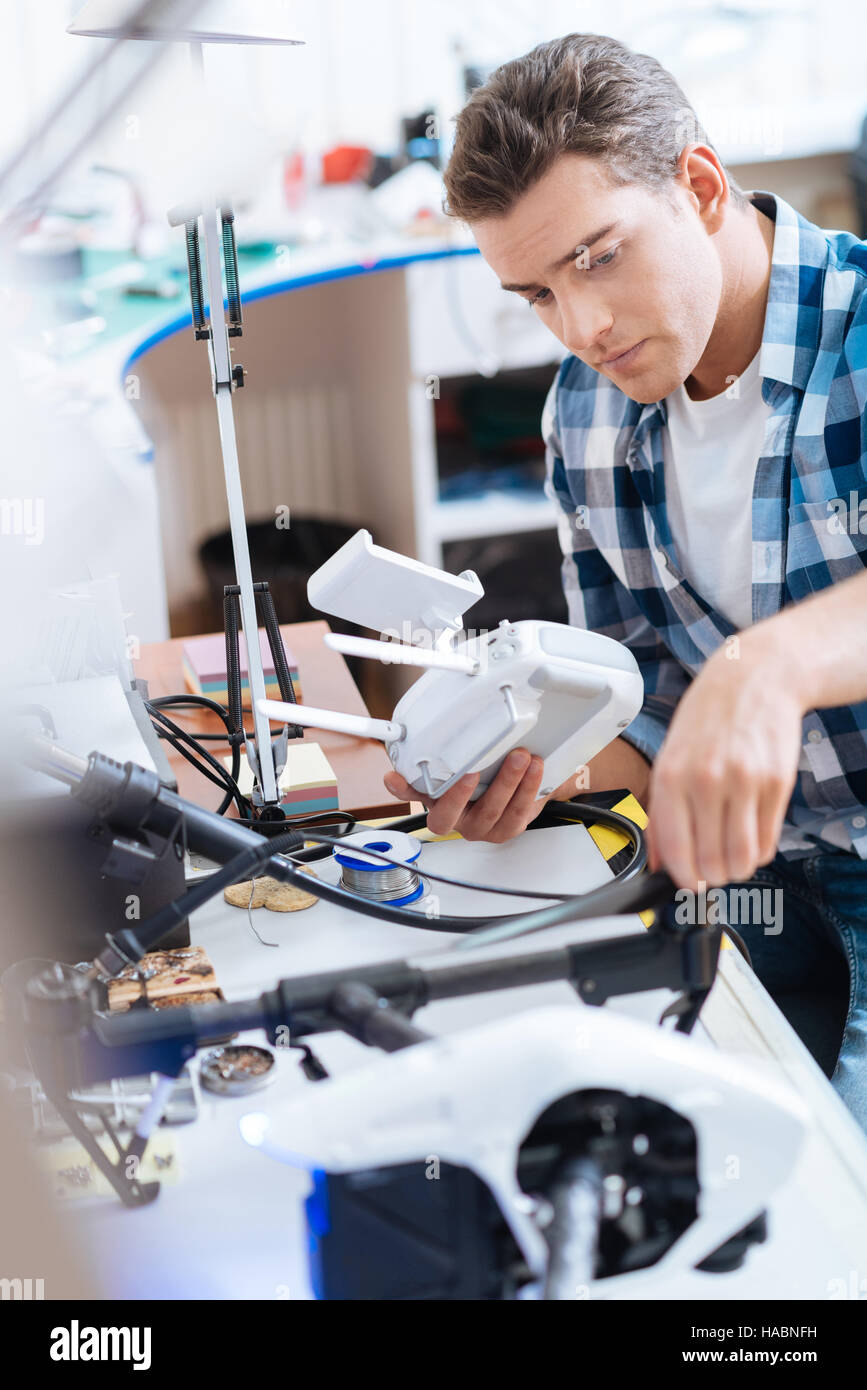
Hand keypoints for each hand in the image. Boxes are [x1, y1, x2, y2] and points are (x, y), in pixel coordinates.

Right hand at [383, 748, 545, 842]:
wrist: (519, 785)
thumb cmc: (483, 775)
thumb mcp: (459, 765)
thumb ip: (439, 755)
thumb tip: (418, 732)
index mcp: (437, 802)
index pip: (412, 797)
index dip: (402, 790)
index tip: (394, 778)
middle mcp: (457, 820)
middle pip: (451, 815)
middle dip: (462, 792)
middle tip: (472, 769)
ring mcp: (484, 826)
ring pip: (493, 811)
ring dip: (508, 783)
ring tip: (519, 757)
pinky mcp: (509, 827)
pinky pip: (519, 812)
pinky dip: (529, 788)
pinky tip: (534, 769)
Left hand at [644, 635, 803, 890]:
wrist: (754, 677)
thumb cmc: (707, 719)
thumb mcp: (670, 757)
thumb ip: (661, 813)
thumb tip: (658, 862)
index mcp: (672, 776)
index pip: (677, 850)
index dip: (685, 879)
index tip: (689, 885)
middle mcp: (706, 781)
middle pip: (711, 862)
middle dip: (713, 877)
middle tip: (713, 871)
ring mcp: (745, 782)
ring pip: (743, 859)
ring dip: (738, 870)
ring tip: (734, 858)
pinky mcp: (777, 784)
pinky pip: (769, 842)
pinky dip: (761, 851)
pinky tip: (752, 836)